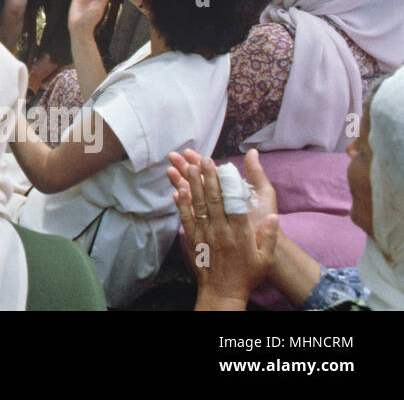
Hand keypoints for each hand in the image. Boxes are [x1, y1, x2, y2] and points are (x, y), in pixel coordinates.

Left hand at [168, 151, 278, 309]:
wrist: (223, 293)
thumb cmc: (246, 275)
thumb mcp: (264, 259)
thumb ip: (269, 237)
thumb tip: (274, 217)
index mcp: (240, 235)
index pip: (233, 204)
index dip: (228, 185)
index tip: (225, 168)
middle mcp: (221, 232)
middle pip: (214, 200)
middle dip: (208, 178)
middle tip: (204, 159)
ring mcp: (205, 235)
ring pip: (198, 206)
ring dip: (193, 185)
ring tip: (189, 167)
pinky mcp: (193, 240)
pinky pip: (186, 218)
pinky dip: (182, 203)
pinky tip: (178, 189)